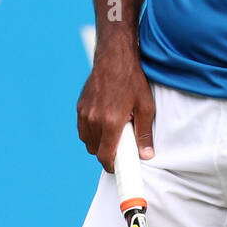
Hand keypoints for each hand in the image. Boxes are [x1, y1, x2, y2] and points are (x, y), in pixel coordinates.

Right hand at [77, 41, 155, 171]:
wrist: (114, 57)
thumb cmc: (133, 80)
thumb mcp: (146, 107)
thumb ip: (144, 134)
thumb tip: (146, 155)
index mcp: (110, 122)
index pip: (105, 156)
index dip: (111, 167)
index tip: (118, 169)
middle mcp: (93, 120)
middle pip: (95, 151)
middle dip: (107, 153)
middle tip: (121, 147)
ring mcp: (84, 113)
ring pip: (87, 141)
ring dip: (98, 143)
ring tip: (114, 133)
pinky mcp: (80, 107)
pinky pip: (82, 129)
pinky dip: (91, 132)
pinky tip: (104, 123)